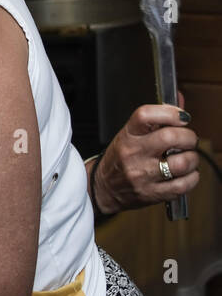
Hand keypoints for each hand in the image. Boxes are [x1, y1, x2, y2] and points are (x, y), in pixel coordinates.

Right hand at [93, 94, 198, 213]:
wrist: (104, 188)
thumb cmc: (120, 159)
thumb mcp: (130, 135)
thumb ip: (156, 119)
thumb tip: (180, 102)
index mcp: (127, 136)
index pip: (146, 115)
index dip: (170, 112)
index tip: (181, 116)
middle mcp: (134, 154)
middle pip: (170, 138)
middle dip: (188, 137)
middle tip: (187, 140)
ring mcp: (143, 175)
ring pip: (182, 162)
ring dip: (192, 159)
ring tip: (186, 158)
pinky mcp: (153, 193)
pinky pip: (185, 184)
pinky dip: (192, 177)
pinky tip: (185, 174)